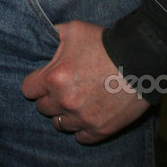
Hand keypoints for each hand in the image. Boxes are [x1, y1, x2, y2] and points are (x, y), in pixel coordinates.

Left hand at [21, 20, 148, 142]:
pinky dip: (81, 128)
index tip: (43, 79)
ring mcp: (83, 118)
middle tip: (62, 88)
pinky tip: (85, 115)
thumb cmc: (104, 42)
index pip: (28, 90)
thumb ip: (51, 35)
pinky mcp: (101, 130)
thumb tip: (41, 38)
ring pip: (60, 124)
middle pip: (43, 108)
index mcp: (54, 78)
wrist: (139, 61)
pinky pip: (81, 137)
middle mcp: (65, 102)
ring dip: (63, 113)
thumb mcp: (72, 29)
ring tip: (74, 102)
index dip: (35, 83)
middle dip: (49, 97)